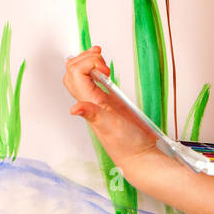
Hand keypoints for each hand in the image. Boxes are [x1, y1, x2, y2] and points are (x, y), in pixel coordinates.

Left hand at [63, 46, 158, 171]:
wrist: (140, 155)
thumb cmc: (126, 144)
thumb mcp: (109, 126)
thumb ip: (92, 114)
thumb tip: (74, 109)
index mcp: (88, 102)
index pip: (76, 73)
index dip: (88, 63)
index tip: (105, 69)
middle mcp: (90, 101)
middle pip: (73, 71)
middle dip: (84, 58)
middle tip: (101, 59)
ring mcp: (98, 101)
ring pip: (81, 76)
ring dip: (87, 62)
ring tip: (100, 58)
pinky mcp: (108, 102)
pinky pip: (94, 83)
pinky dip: (96, 70)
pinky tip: (105, 70)